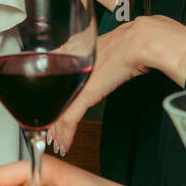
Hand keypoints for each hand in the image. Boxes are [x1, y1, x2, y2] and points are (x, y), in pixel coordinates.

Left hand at [49, 16, 185, 153]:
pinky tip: (66, 143)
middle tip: (48, 132)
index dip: (48, 97)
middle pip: (49, 96)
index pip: (49, 78)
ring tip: (57, 142)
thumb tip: (98, 66)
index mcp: (69, 49)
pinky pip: (69, 119)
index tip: (48, 109)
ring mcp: (74, 80)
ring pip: (57, 111)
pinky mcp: (85, 93)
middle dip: (49, 118)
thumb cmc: (127, 42)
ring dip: (56, 131)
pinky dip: (66, 135)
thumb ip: (94, 57)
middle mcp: (67, 63)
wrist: (138, 42)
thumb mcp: (103, 48)